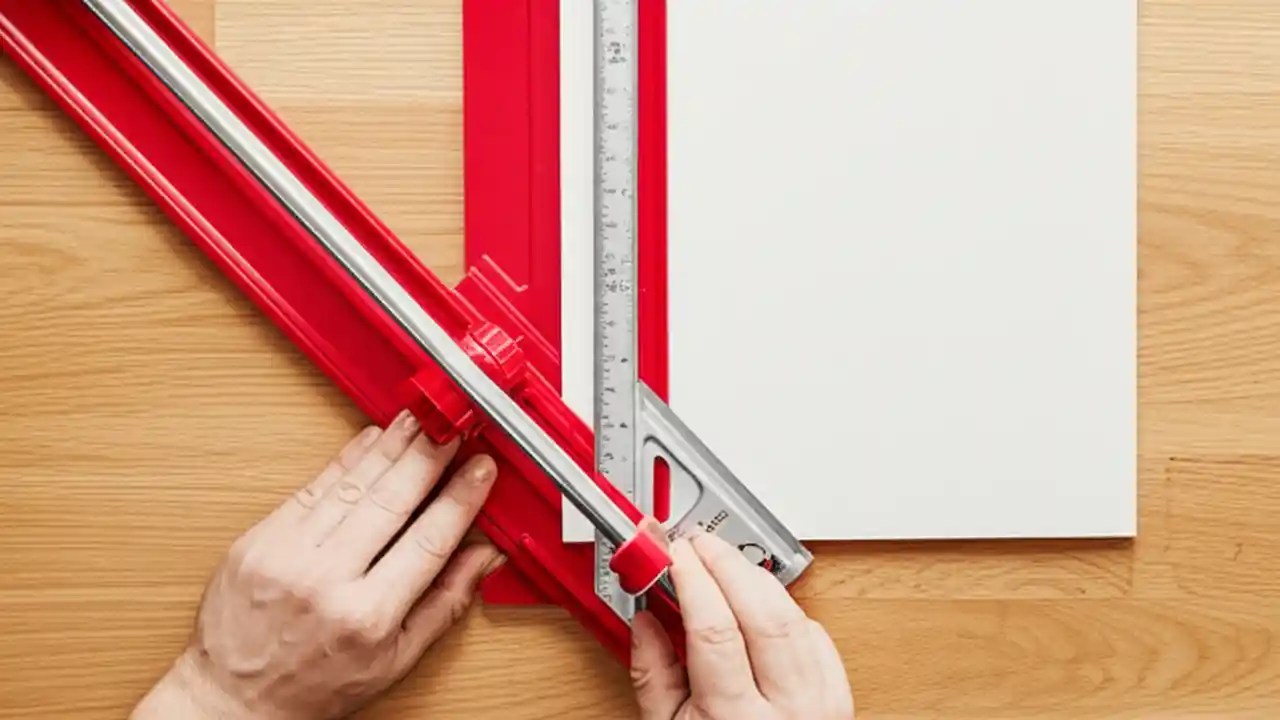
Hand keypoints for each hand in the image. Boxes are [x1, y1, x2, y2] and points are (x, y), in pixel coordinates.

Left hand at [131, 411, 503, 719]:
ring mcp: (287, 556)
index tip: (480, 469)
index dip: (460, 498)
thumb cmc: (315, 688)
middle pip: (391, 502)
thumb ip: (443, 604)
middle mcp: (327, 582)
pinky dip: (344, 460)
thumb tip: (483, 558)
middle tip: (454, 428)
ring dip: (390, 447)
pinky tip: (369, 441)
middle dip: (428, 457)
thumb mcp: (395, 662)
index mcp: (368, 617)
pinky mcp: (258, 540)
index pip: (429, 540)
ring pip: (352, 487)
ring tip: (419, 422)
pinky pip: (310, 489)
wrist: (232, 699)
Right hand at [629, 534, 852, 719]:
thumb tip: (644, 617)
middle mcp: (787, 711)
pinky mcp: (839, 699)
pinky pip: (818, 637)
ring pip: (794, 617)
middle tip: (698, 544)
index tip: (673, 553)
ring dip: (757, 580)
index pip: (714, 628)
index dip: (692, 578)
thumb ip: (652, 675)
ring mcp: (821, 704)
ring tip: (725, 564)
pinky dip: (788, 611)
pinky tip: (762, 604)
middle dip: (727, 564)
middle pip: (763, 612)